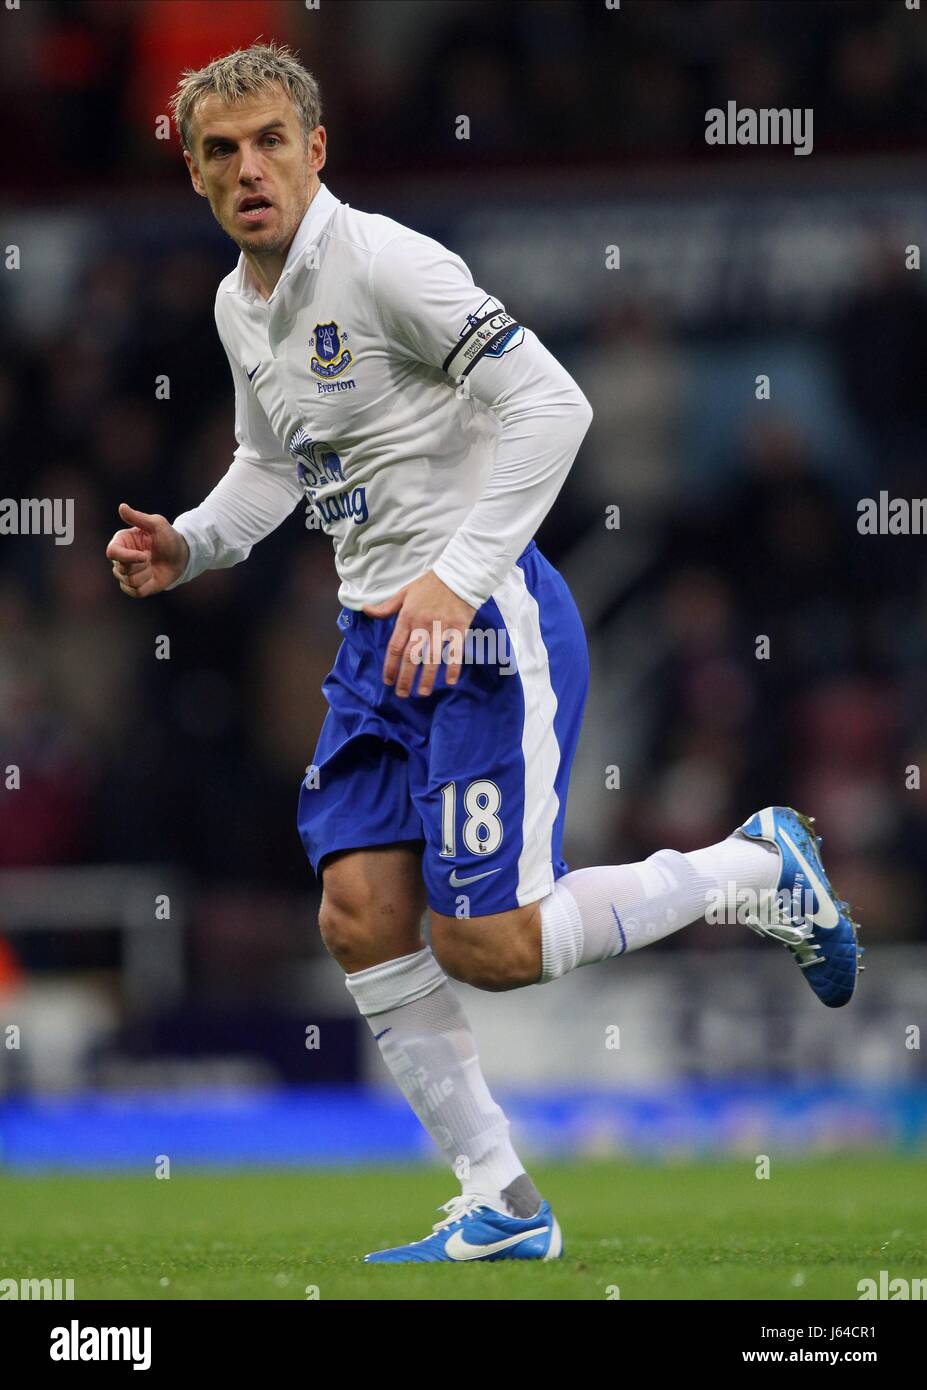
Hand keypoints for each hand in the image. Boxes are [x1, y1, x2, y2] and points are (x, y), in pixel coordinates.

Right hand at [106, 503, 188, 598]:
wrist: (183, 556)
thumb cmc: (169, 538)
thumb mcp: (157, 524)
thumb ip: (138, 518)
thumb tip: (122, 507)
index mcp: (121, 542)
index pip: (112, 553)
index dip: (127, 557)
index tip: (145, 556)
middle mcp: (120, 559)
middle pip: (121, 570)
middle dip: (141, 566)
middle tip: (151, 558)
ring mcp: (126, 574)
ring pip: (129, 582)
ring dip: (146, 575)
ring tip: (153, 567)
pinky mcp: (135, 587)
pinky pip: (135, 592)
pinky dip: (147, 586)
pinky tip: (153, 577)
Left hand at [363, 570, 475, 696]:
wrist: (458, 574)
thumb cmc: (430, 584)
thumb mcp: (404, 592)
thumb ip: (386, 607)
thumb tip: (365, 610)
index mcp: (407, 617)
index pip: (395, 646)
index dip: (390, 666)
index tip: (388, 681)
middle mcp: (422, 625)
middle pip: (411, 656)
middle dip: (405, 678)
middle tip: (402, 694)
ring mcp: (442, 628)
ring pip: (432, 658)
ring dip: (427, 678)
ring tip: (423, 693)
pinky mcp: (459, 629)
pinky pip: (456, 651)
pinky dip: (453, 667)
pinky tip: (451, 681)